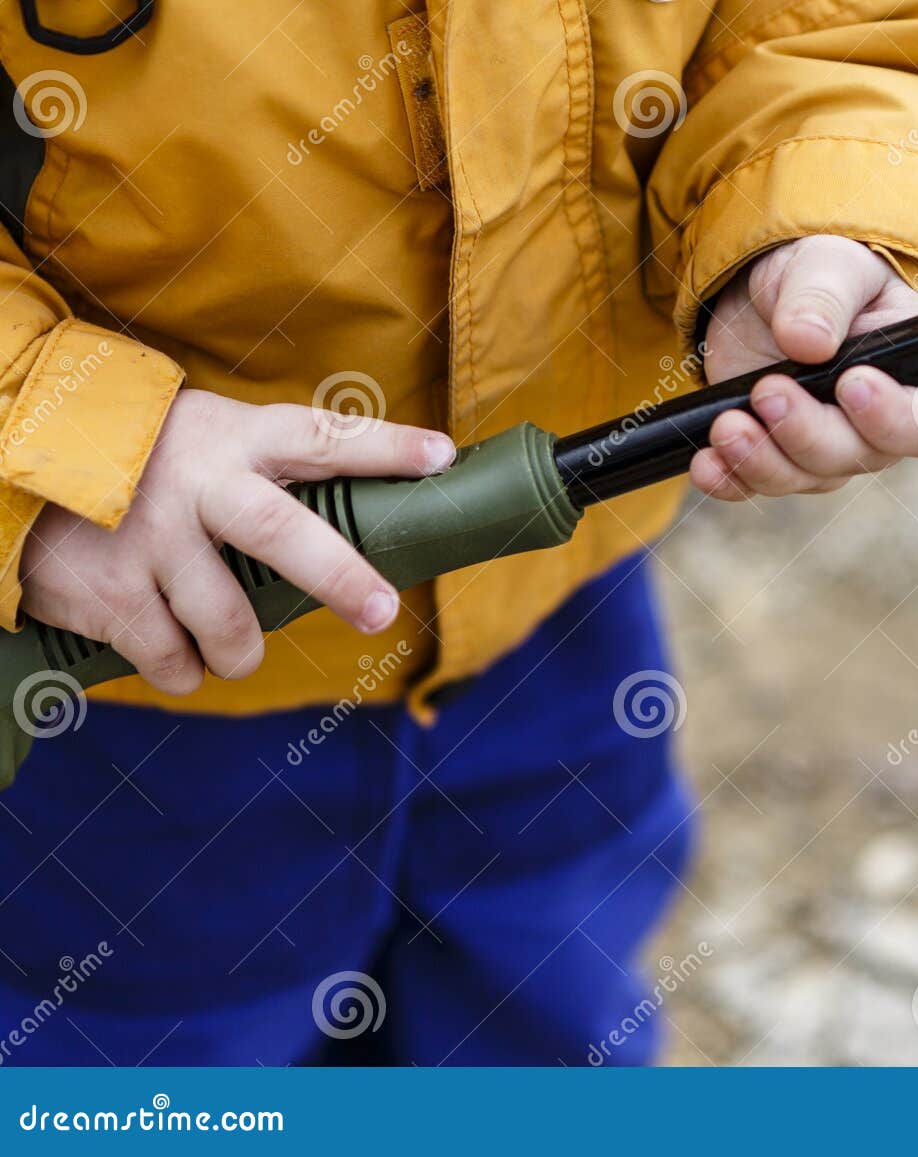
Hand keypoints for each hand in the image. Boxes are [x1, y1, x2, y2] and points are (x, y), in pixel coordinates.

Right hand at [20, 389, 454, 694]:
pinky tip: (174, 651)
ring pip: (229, 625)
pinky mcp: (109, 593)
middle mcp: (198, 486)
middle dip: (339, 577)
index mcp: (235, 440)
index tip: (442, 457)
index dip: (385, 448)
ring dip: (241, 652)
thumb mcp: (208, 436)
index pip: (323, 438)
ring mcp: (150, 541)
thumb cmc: (143, 457)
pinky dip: (184, 669)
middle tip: (381, 611)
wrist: (17, 459)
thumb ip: (271, 470)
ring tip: (234, 648)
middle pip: (282, 533)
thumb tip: (365, 515)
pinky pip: (172, 659)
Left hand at [692, 235, 917, 499]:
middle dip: (807, 432)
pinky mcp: (775, 457)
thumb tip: (807, 342)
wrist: (768, 292)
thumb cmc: (821, 274)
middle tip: (767, 391)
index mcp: (916, 378)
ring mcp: (826, 449)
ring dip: (761, 459)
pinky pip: (756, 485)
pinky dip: (729, 479)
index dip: (894, 418)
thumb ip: (824, 296)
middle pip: (855, 456)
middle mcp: (877, 427)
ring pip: (803, 477)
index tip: (850, 383)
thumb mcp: (827, 264)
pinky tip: (705, 464)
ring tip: (725, 424)